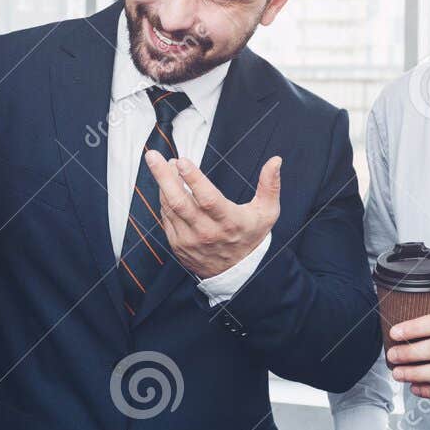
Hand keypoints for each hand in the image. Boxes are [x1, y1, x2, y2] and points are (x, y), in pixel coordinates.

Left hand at [146, 151, 279, 277]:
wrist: (237, 272)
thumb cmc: (251, 236)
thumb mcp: (267, 212)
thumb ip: (270, 185)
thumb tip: (276, 161)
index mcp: (229, 222)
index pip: (208, 199)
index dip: (194, 179)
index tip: (182, 161)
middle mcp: (207, 232)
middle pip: (180, 202)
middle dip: (164, 177)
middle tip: (153, 156)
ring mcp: (189, 240)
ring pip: (170, 208)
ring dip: (163, 184)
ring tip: (161, 164)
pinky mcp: (178, 245)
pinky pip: (167, 218)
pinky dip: (164, 199)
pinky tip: (165, 185)